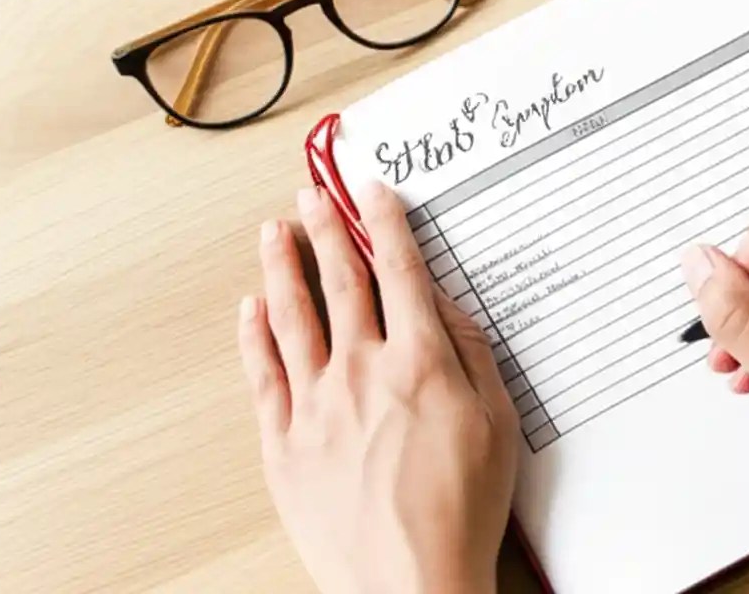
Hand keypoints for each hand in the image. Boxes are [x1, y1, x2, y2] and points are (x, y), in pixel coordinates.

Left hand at [237, 184, 517, 593]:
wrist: (411, 581)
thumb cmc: (462, 510)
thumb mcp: (497, 425)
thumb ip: (473, 355)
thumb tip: (446, 306)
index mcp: (420, 362)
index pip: (400, 274)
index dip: (387, 226)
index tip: (374, 194)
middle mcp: (362, 371)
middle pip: (340, 283)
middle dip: (327, 230)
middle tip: (311, 195)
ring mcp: (315, 405)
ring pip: (292, 317)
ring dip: (282, 267)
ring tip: (274, 232)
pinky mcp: (284, 442)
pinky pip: (262, 375)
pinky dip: (254, 335)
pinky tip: (250, 309)